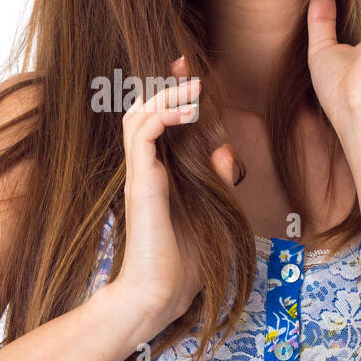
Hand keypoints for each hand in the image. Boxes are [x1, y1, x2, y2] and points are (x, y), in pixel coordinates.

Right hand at [112, 55, 238, 333]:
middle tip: (187, 67)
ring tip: (190, 88)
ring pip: (137, 117)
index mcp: (160, 176)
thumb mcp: (212, 211)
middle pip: (142, 112)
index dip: (172, 96)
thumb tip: (223, 149)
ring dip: (164, 97)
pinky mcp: (140, 183)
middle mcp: (145, 171)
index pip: (159, 125)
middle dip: (164, 86)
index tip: (190, 73)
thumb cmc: (185, 262)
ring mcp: (140, 175)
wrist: (160, 294)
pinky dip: (161, 116)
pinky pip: (142, 135)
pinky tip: (184, 112)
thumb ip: (215, 180)